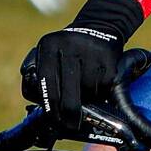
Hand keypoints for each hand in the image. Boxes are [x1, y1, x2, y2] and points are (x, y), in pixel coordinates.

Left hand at [24, 0, 144, 132]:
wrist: (100, 27)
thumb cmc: (69, 52)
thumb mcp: (50, 55)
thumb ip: (41, 79)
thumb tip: (44, 108)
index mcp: (49, 44)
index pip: (46, 82)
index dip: (50, 106)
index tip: (54, 119)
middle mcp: (69, 45)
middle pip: (68, 93)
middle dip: (69, 114)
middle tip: (70, 123)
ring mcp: (91, 52)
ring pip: (87, 92)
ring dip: (88, 99)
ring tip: (86, 91)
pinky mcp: (109, 59)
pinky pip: (103, 87)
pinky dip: (100, 92)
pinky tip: (98, 83)